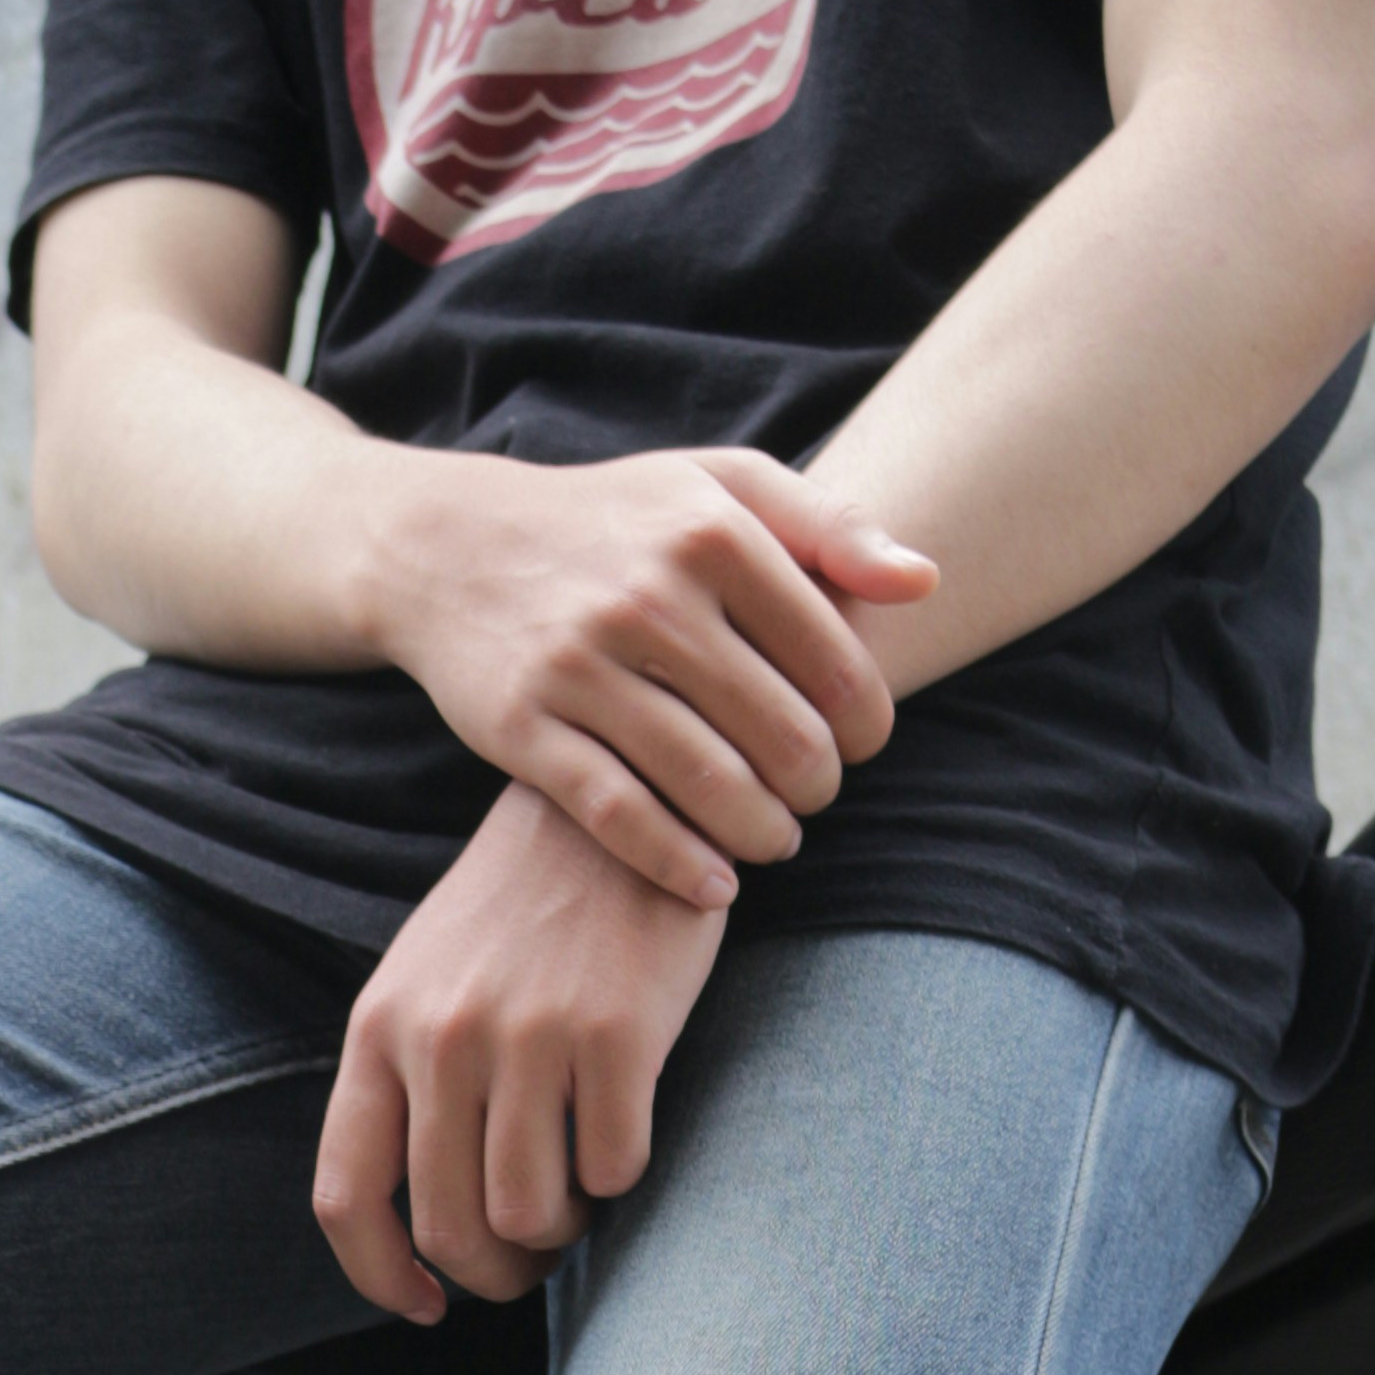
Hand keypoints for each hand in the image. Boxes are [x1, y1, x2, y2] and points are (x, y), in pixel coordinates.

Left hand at [314, 786, 727, 1322]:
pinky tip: (624, 1132)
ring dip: (563, 1231)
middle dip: (495, 1273)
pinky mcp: (614, 1034)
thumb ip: (406, 1084)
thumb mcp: (427, 981)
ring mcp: (526, 1035)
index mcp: (379, 1030)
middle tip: (534, 1256)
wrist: (613, 803)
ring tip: (580, 1191)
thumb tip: (422, 1226)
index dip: (381, 1277)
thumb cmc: (520, 913)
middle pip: (450, 1230)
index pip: (347, 1197)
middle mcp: (441, 1039)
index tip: (425, 1302)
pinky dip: (622, 1177)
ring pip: (530, 1218)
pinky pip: (612, 1171)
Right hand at [363, 444, 933, 906]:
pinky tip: (715, 886)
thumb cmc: (614, 521)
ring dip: (762, 833)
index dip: (866, 722)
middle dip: (817, 785)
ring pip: (707, 781)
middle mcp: (647, 595)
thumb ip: (827, 526)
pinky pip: (619, 815)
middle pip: (778, 730)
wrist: (450, 547)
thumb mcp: (718, 488)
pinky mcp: (523, 729)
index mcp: (711, 532)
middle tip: (816, 798)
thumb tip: (924, 583)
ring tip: (776, 841)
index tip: (861, 745)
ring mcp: (579, 666)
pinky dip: (678, 863)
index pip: (831, 657)